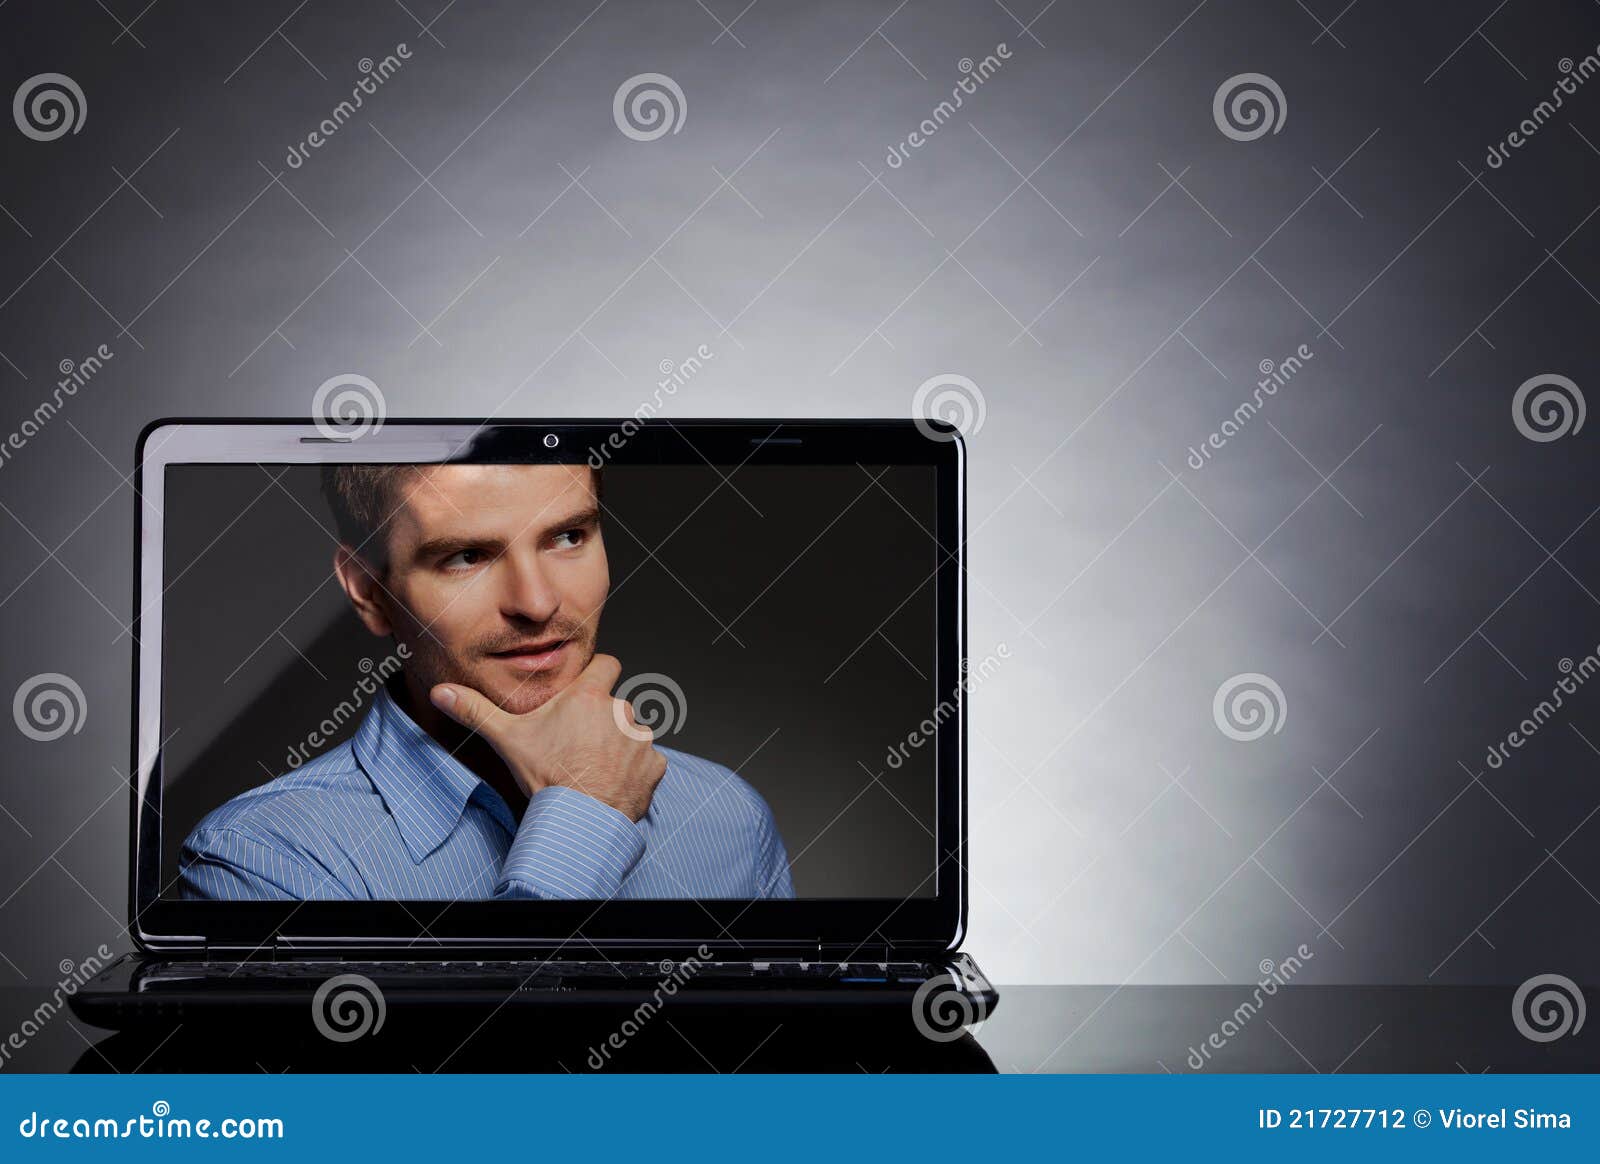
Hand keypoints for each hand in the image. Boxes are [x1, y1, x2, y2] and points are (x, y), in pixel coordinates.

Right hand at [428, 653, 666, 821]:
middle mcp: (621, 711)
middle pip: (615, 705)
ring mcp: (641, 739)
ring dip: (619, 745)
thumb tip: (441, 692)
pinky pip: (647, 761)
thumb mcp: (507, 739)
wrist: (578, 822)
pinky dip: (634, 770)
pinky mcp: (654, 766)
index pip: (606, 664)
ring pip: (632, 733)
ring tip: (594, 767)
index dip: (597, 675)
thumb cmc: (546, 778)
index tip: (585, 691)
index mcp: (589, 697)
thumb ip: (476, 711)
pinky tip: (612, 783)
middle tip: (578, 744)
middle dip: (602, 720)